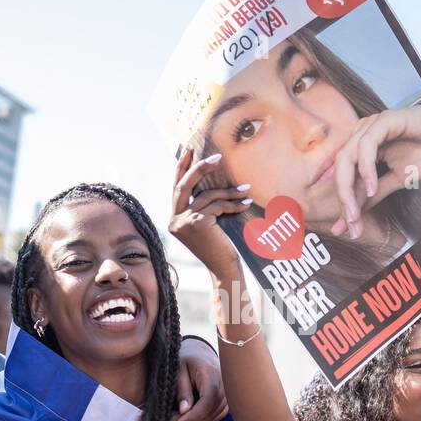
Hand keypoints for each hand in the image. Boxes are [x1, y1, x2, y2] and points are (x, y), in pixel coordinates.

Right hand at [169, 148, 251, 278]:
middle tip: (217, 157)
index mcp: (174, 220)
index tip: (188, 149)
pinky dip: (232, 203)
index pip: (176, 188)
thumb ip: (203, 206)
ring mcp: (183, 222)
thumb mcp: (207, 224)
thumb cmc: (220, 248)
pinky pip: (217, 205)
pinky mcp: (197, 223)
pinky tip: (245, 204)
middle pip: (184, 185)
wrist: (225, 271)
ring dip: (228, 191)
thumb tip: (211, 181)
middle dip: (200, 168)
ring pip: (207, 196)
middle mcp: (174, 220)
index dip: (181, 168)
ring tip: (245, 189)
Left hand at [171, 336, 227, 420]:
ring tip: (180, 417)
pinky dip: (204, 420)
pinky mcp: (228, 401)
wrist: (202, 359)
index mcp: (210, 373)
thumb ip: (182, 391)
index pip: (208, 398)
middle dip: (192, 420)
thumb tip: (184, 410)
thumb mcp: (179, 372)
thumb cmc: (188, 364)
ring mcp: (228, 393)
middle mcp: (224, 384)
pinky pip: (218, 416)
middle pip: (212, 410)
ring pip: (215, 416)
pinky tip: (192, 416)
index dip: (194, 414)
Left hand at [330, 103, 420, 238]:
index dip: (343, 203)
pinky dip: (366, 168)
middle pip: (340, 168)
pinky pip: (367, 145)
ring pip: (347, 157)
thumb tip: (354, 216)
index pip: (345, 176)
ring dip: (348, 188)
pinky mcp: (382, 120)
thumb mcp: (395, 180)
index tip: (341, 229)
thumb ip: (373, 194)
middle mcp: (361, 135)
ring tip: (355, 211)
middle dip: (342, 199)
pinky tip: (372, 186)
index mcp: (360, 148)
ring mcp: (370, 126)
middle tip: (349, 223)